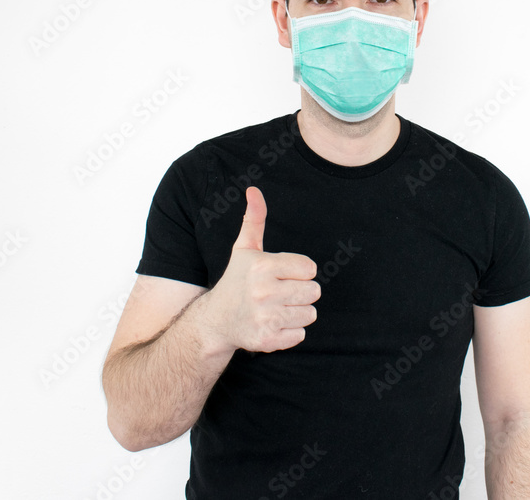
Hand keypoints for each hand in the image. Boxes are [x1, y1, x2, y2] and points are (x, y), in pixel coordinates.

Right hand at [204, 186, 319, 352]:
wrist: (215, 321)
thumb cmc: (236, 280)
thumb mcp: (244, 249)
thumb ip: (254, 220)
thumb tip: (254, 190)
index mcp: (263, 267)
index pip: (310, 268)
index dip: (300, 271)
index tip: (283, 275)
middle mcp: (263, 292)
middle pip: (314, 291)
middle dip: (301, 292)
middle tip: (281, 293)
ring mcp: (265, 318)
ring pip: (310, 313)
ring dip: (297, 312)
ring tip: (277, 308)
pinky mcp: (268, 340)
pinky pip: (301, 334)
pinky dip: (290, 331)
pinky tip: (273, 324)